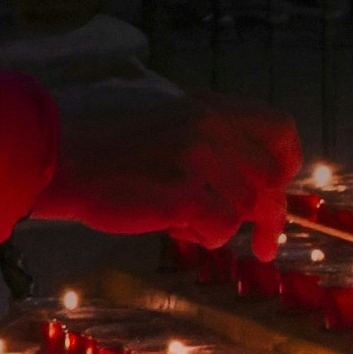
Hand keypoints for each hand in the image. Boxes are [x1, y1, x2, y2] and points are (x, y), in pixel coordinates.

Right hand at [39, 76, 298, 246]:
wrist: (65, 161)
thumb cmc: (113, 154)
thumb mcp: (172, 127)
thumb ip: (215, 143)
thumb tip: (261, 187)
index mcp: (212, 108)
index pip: (282, 130)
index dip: (287, 164)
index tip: (278, 189)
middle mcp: (212, 127)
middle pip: (272, 180)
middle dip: (269, 216)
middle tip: (264, 245)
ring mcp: (199, 157)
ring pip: (246, 210)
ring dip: (219, 227)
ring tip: (181, 222)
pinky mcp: (185, 191)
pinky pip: (221, 228)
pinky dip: (201, 237)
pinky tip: (171, 226)